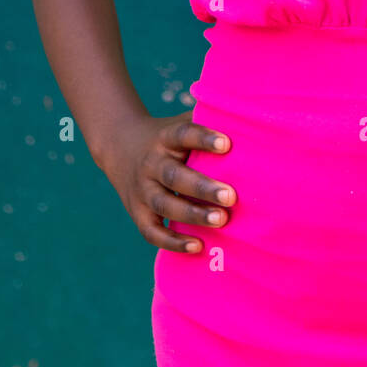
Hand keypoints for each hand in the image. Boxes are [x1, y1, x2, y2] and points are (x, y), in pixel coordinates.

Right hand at [99, 109, 235, 252]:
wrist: (119, 145)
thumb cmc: (168, 138)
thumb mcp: (179, 123)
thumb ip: (207, 121)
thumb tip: (247, 120)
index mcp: (164, 138)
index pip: (183, 135)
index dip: (203, 139)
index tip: (227, 144)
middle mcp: (150, 164)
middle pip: (174, 176)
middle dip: (203, 188)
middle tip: (232, 197)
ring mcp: (141, 190)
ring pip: (165, 205)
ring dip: (193, 215)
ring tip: (222, 220)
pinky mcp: (138, 213)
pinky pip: (152, 232)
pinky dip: (173, 242)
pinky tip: (198, 247)